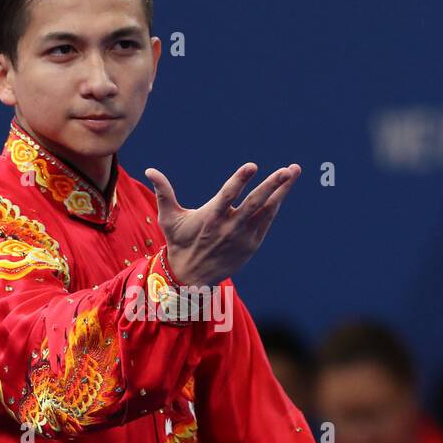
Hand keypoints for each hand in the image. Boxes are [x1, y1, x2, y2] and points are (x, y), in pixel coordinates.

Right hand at [145, 162, 300, 287]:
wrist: (191, 277)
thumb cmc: (179, 242)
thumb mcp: (168, 218)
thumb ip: (163, 192)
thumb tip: (149, 171)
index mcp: (210, 218)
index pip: (228, 195)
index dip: (240, 180)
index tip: (252, 166)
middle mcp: (229, 228)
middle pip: (255, 203)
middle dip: (272, 185)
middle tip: (286, 170)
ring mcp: (243, 237)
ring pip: (266, 210)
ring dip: (281, 191)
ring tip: (293, 171)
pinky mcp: (252, 245)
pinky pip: (266, 221)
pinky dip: (275, 206)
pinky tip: (283, 190)